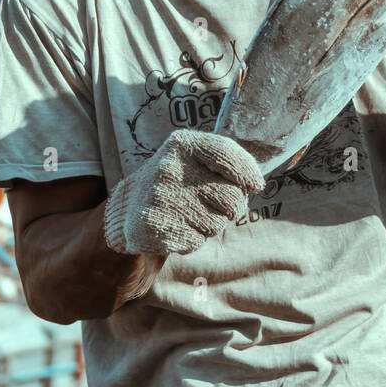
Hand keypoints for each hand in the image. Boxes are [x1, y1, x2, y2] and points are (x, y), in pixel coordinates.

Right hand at [103, 128, 265, 257]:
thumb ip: (229, 161)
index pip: (227, 154)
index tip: (255, 185)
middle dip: (231, 207)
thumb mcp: (197, 158)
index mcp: (182, 144)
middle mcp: (169, 168)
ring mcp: (160, 198)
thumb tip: (256, 183)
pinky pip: (196, 242)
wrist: (129, 206)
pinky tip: (176, 227)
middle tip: (210, 204)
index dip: (248, 173)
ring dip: (210, 226)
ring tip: (189, 214)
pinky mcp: (153, 226)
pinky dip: (191, 240)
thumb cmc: (179, 181)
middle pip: (232, 198)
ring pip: (216, 224)